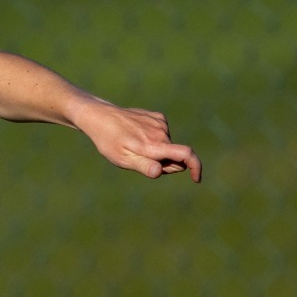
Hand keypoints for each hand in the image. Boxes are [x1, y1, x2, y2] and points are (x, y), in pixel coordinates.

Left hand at [69, 100, 201, 182]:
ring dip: (158, 151)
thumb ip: (144, 166)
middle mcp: (161, 132)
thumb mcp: (123, 159)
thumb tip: (159, 172)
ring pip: (169, 146)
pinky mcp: (158, 117)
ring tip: (134, 146)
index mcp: (154, 145)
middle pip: (175, 156)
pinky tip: (136, 135)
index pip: (186, 154)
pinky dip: (154, 140)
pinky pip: (163, 135)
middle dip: (165, 164)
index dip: (196, 168)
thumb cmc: (109, 142)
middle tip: (140, 160)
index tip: (196, 179)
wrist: (101, 116)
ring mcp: (160, 123)